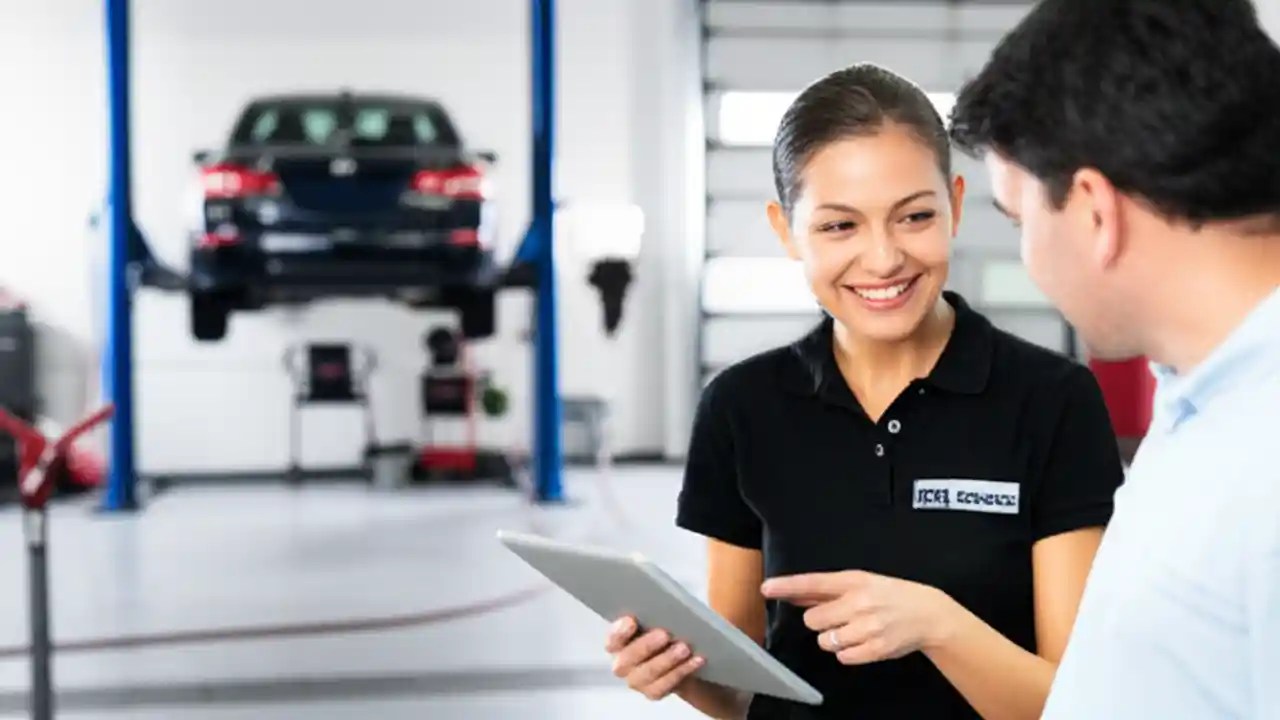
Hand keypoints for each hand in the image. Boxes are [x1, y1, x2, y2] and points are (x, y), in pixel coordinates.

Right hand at [605, 616, 705, 700]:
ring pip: (648, 673)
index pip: (612, 638)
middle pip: (628, 659)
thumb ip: (652, 614)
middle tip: (664, 634)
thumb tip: (662, 606)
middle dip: (646, 646)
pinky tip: (696, 660)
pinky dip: (682, 671)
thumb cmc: (662, 631)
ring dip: (667, 660)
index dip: (619, 631)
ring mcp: (636, 681)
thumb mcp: (656, 620)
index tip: (632, 620)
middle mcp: (622, 664)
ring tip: (684, 648)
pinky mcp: (653, 692)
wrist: (678, 657)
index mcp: (617, 642)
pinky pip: (665, 685)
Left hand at [761, 571, 955, 664]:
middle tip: (838, 617)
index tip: (767, 588)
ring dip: (833, 638)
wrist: (927, 613)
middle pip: (812, 619)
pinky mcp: (876, 648)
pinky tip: (861, 641)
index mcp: (854, 581)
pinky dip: (847, 652)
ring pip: (825, 640)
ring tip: (852, 629)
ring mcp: (868, 627)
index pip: (813, 583)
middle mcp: (859, 602)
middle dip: (820, 621)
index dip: (787, 586)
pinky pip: (843, 657)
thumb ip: (826, 591)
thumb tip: (795, 594)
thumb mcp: (861, 583)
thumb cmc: (891, 595)